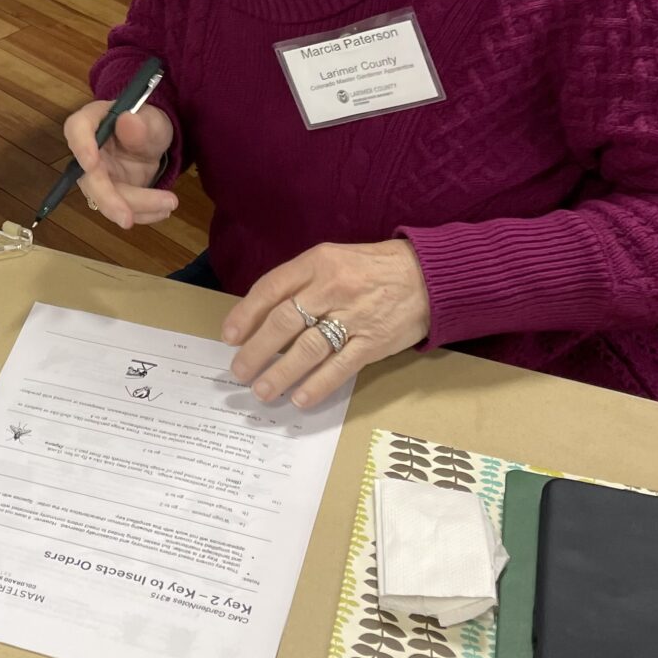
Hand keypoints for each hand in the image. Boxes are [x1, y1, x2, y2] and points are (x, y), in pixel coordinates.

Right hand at [63, 98, 176, 228]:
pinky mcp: (109, 194)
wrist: (152, 141)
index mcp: (90, 122)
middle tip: (127, 219)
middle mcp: (87, 152)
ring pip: (107, 199)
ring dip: (137, 208)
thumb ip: (140, 123)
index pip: (76, 129)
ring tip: (169, 203)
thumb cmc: (146, 124)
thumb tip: (128, 121)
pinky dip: (144, 213)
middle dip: (108, 200)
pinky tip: (163, 209)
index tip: (92, 164)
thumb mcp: (151, 120)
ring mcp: (96, 176)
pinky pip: (122, 208)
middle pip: (89, 178)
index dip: (81, 147)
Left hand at [223, 239, 429, 409]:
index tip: (228, 337)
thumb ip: (300, 282)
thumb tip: (262, 316)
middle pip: (284, 322)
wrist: (428, 276)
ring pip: (307, 348)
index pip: (271, 289)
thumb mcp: (331, 260)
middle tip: (238, 371)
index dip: (245, 315)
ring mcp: (354, 317)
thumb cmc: (371, 269)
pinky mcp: (373, 343)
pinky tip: (299, 398)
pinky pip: (340, 367)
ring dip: (280, 373)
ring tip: (262, 391)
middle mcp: (332, 288)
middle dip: (256, 350)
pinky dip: (317, 385)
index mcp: (317, 263)